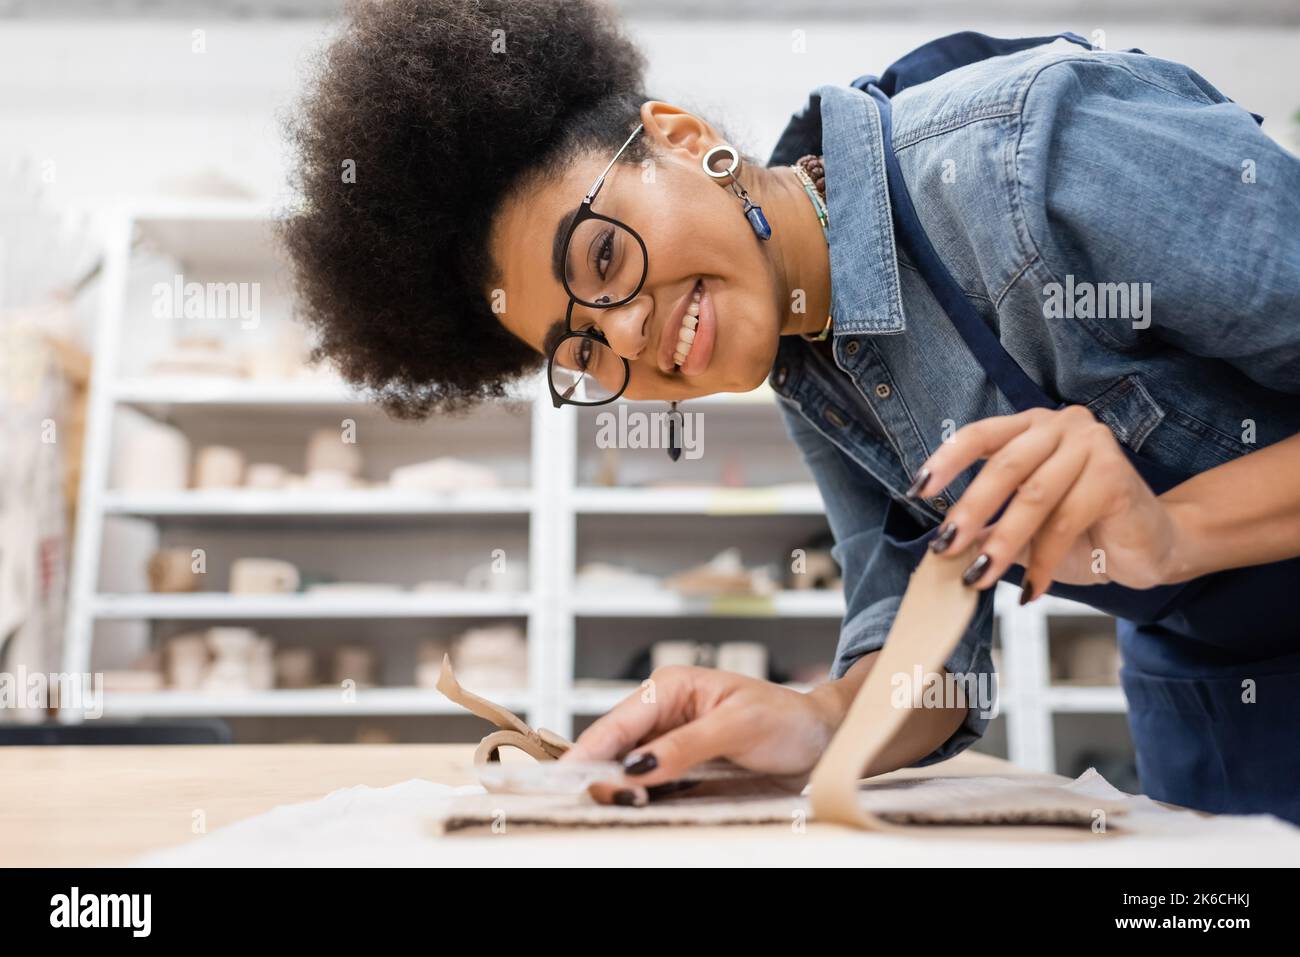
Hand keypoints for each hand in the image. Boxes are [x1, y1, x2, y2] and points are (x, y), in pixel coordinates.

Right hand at [559, 665, 842, 804]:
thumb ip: (686, 745)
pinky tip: (639, 810)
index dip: (592, 751)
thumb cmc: (785, 720)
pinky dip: (642, 802)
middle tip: (608, 802)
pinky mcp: (681, 772)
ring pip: (627, 771)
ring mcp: (670, 745)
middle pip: (615, 749)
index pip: (619, 721)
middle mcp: (663, 714)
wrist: (821, 739)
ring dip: (622, 792)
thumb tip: (638, 767)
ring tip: (625, 808)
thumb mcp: (738, 726)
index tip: (570, 779)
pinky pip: (650, 788)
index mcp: (670, 688)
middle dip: (604, 776)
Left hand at [910, 405, 1182, 599]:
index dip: (945, 461)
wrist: (1150, 545)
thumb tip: (943, 543)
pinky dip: (1042, 561)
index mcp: (1031, 426)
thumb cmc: (1083, 530)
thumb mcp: (1024, 527)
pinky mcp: (1115, 476)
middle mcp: (1062, 425)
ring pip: (1034, 497)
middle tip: (944, 549)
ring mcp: (1093, 445)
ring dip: (1002, 543)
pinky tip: (1032, 589)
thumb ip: (988, 525)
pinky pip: (1065, 522)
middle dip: (970, 511)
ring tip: (979, 578)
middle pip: (1004, 467)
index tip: (916, 491)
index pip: (980, 435)